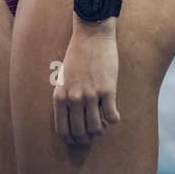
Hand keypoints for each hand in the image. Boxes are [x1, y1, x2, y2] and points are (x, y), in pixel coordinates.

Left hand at [53, 23, 120, 145]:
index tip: (79, 139)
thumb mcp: (63, 77)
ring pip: (96, 128)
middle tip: (93, 132)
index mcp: (60, 96)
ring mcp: (90, 95)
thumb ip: (66, 97)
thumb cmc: (78, 54)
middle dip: (87, 138)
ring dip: (101, 130)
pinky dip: (114, 120)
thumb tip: (74, 119)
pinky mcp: (107, 90)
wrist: (92, 34)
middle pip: (80, 133)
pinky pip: (112, 117)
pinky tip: (114, 114)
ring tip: (103, 122)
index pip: (63, 130)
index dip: (71, 140)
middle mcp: (73, 98)